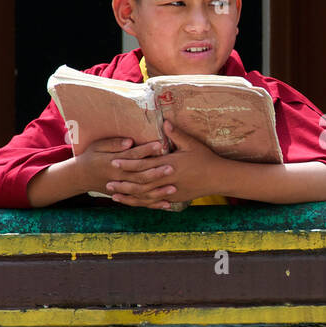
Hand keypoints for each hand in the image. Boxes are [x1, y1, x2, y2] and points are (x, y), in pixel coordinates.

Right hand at [76, 136, 178, 208]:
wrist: (81, 177)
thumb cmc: (92, 157)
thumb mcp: (98, 146)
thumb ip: (114, 144)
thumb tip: (130, 141)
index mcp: (112, 163)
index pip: (132, 156)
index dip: (146, 150)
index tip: (160, 145)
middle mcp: (118, 178)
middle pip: (139, 176)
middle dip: (156, 173)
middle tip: (171, 168)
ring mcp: (121, 190)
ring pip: (141, 192)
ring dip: (157, 192)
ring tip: (173, 189)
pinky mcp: (124, 197)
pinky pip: (140, 202)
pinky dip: (153, 204)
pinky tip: (167, 204)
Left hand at [107, 119, 227, 207]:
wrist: (218, 178)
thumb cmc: (205, 158)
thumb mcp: (192, 144)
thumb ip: (176, 134)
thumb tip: (164, 122)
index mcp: (170, 164)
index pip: (144, 165)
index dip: (128, 164)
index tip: (114, 162)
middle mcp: (168, 180)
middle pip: (141, 183)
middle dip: (123, 183)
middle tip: (107, 182)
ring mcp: (171, 192)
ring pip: (146, 197)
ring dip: (129, 196)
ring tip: (114, 196)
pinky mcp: (174, 199)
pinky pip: (154, 203)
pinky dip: (141, 204)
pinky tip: (132, 203)